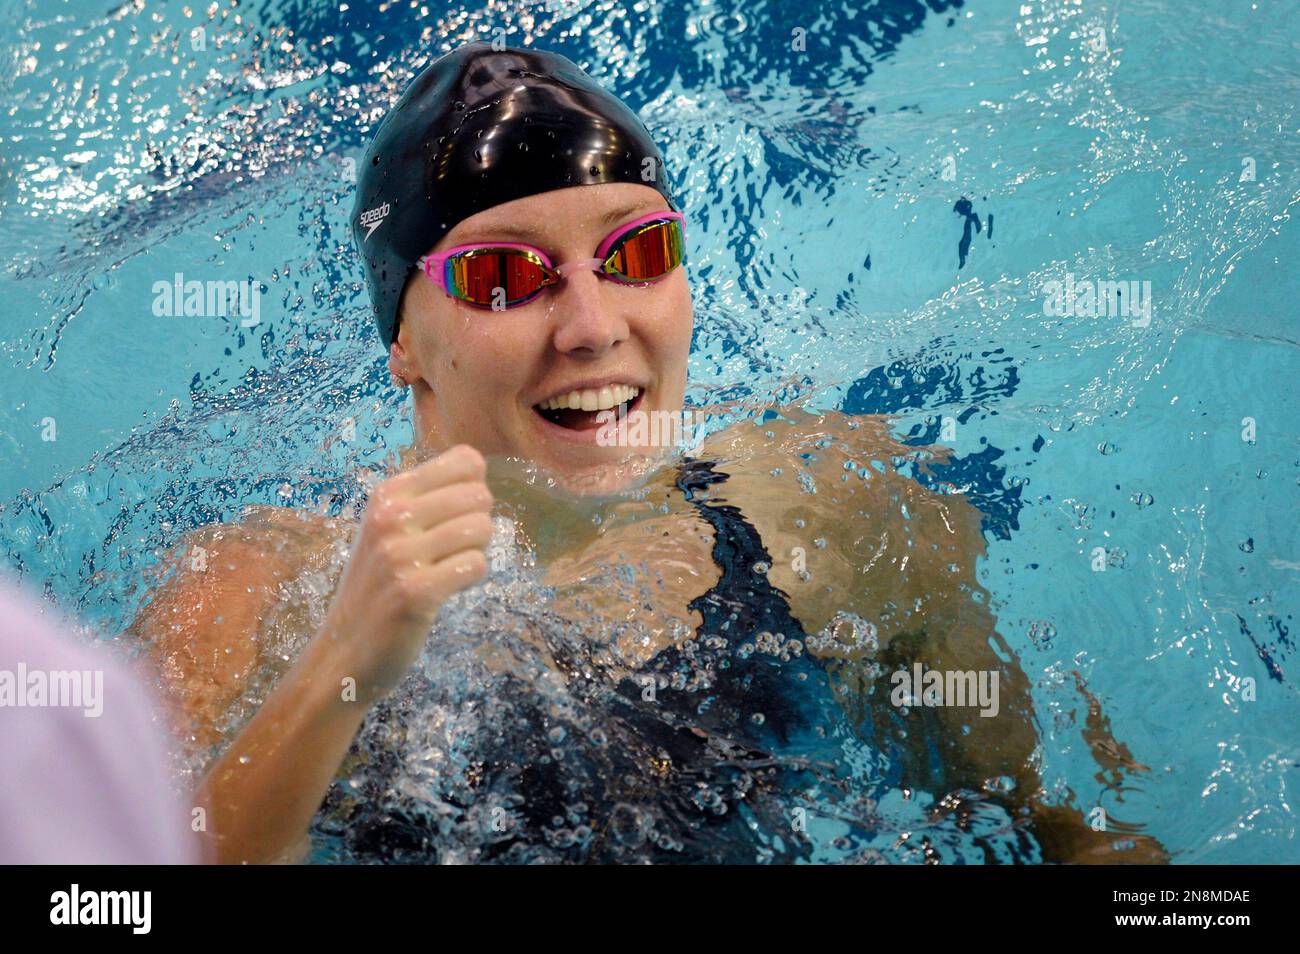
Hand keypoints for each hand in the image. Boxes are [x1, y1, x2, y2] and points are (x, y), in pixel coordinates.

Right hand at [316, 444, 493, 697]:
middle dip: (478, 524)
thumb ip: (426, 497)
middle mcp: (390, 517)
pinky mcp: (415, 591)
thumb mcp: (388, 528)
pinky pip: (476, 565)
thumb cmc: (377, 585)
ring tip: (447, 569)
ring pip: (482, 528)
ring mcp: (400, 554)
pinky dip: (470, 579)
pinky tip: (446, 590)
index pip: (466, 461)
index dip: (474, 489)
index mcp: (386, 494)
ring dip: (476, 552)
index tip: (453, 516)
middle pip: (480, 495)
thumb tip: (478, 466)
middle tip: (451, 550)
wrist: (344, 649)